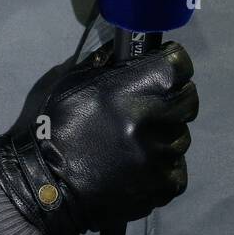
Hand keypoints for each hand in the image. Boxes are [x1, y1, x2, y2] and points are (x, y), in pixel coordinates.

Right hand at [0, 40, 198, 234]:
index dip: (172, 64)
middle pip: (188, 99)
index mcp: (134, 88)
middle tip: (151, 106)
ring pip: (181, 136)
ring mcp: (161, 155)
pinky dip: (162, 167)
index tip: (162, 69)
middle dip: (173, 97)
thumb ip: (106, 61)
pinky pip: (176, 169)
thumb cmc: (56, 126)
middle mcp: (153, 119)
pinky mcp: (163, 186)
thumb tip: (128, 49)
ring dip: (164, 135)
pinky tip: (138, 167)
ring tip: (135, 143)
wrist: (46, 186)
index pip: (179, 64)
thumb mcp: (73, 81)